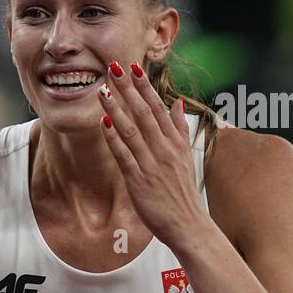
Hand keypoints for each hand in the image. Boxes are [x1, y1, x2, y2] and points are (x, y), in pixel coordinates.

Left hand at [99, 60, 210, 252]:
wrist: (189, 225)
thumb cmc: (183, 192)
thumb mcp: (186, 156)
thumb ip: (179, 128)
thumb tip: (177, 101)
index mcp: (175, 142)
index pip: (159, 107)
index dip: (145, 87)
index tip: (133, 67)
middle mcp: (165, 149)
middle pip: (144, 112)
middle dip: (128, 89)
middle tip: (114, 67)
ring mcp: (153, 164)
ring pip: (132, 130)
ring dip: (117, 109)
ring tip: (102, 90)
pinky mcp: (140, 181)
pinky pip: (125, 156)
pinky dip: (114, 139)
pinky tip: (103, 124)